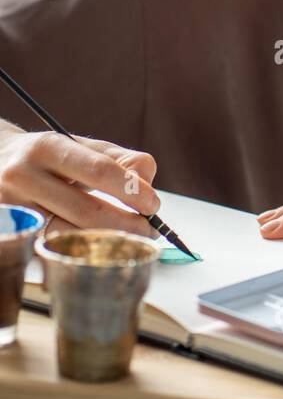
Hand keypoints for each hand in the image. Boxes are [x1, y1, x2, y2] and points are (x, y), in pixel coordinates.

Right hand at [0, 125, 160, 238]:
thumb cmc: (46, 158)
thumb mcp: (79, 147)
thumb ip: (118, 159)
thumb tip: (145, 182)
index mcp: (48, 147)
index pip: (98, 170)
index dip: (131, 190)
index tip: (153, 205)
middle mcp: (24, 175)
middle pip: (85, 210)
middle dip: (125, 225)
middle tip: (148, 231)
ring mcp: (12, 206)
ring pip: (66, 235)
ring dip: (103, 243)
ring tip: (126, 242)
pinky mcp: (7, 229)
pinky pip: (48, 248)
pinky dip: (75, 251)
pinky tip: (92, 251)